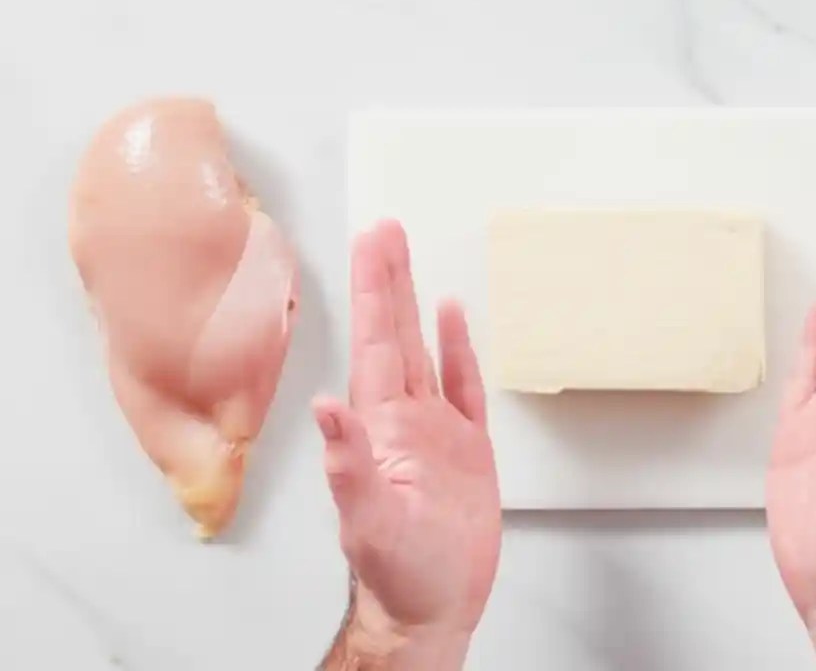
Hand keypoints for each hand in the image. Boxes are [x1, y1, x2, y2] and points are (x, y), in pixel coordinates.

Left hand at [316, 220, 500, 668]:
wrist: (432, 606)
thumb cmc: (397, 573)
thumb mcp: (370, 519)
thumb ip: (349, 463)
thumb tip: (327, 408)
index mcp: (380, 427)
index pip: (375, 342)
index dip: (375, 290)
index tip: (372, 244)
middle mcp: (403, 419)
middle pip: (395, 333)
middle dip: (389, 279)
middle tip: (386, 230)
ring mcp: (435, 432)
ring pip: (423, 350)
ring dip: (416, 304)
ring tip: (412, 259)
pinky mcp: (467, 450)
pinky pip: (464, 387)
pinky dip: (459, 350)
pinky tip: (454, 321)